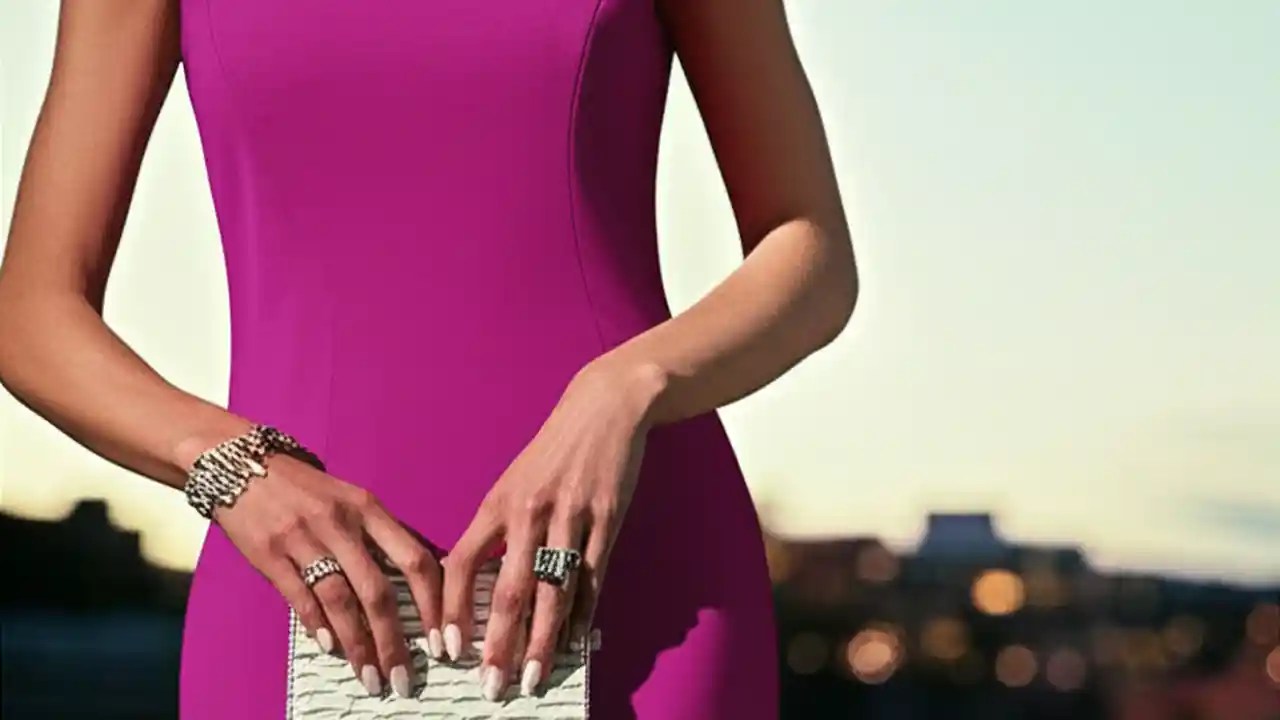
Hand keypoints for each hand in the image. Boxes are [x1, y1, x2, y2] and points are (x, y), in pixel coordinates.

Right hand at [212, 454, 443, 697]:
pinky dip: (317, 625)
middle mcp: (340, 523)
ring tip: (370, 675)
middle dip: (393, 640)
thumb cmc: (307, 487)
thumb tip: (424, 577)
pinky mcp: (269, 554)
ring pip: (340, 600)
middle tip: (403, 678)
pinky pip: (300, 596)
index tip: (440, 641)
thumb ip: (382, 536)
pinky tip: (331, 647)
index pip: (414, 559)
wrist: (243, 464)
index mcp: (369, 508)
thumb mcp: (353, 499)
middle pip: (377, 590)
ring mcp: (303, 539)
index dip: (432, 603)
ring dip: (357, 644)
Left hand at [440, 359, 666, 699]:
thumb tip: (480, 587)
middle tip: (494, 686)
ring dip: (544, 641)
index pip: (463, 564)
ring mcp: (571, 517)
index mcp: (498, 503)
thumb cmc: (553, 451)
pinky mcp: (607, 519)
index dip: (453, 609)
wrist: (604, 408)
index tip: (449, 649)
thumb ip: (497, 530)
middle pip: (511, 591)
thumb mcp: (513, 482)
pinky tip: (575, 641)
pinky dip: (583, 614)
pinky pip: (592, 577)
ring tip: (536, 677)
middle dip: (501, 645)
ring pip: (554, 592)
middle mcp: (530, 513)